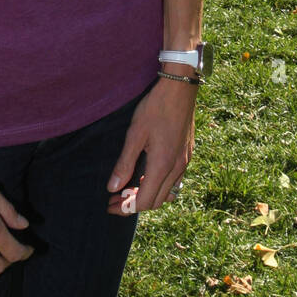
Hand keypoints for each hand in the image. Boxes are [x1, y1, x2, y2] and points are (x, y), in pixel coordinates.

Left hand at [105, 78, 196, 214]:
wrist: (180, 89)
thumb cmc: (155, 108)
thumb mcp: (135, 134)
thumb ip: (125, 163)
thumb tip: (112, 188)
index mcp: (162, 165)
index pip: (145, 201)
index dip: (125, 208)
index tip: (110, 205)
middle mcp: (177, 168)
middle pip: (156, 201)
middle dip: (134, 204)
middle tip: (115, 198)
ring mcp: (184, 161)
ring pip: (167, 193)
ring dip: (148, 195)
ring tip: (129, 189)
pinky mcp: (187, 153)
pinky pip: (174, 180)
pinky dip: (159, 185)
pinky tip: (147, 175)